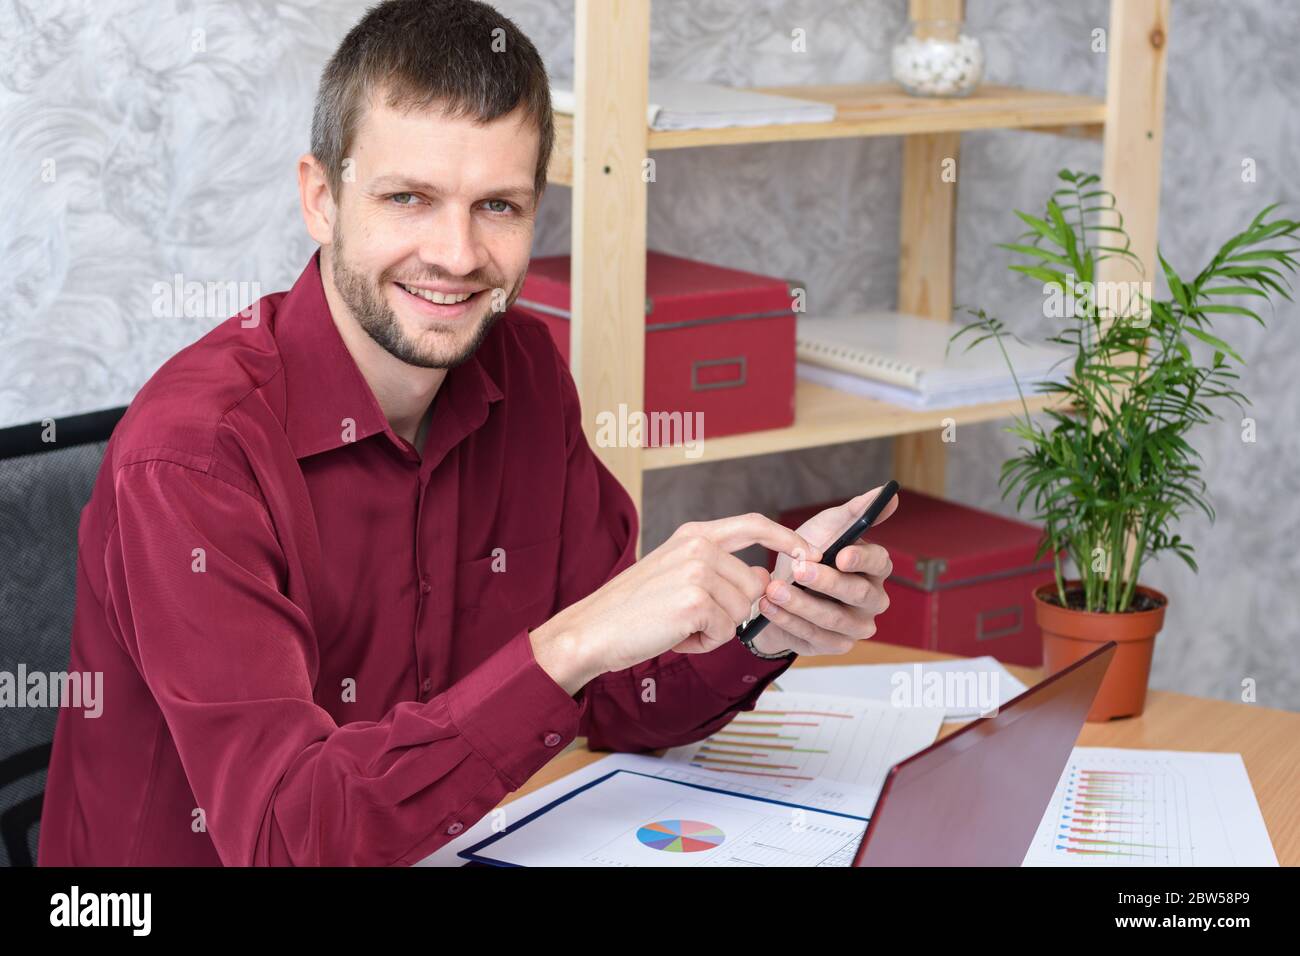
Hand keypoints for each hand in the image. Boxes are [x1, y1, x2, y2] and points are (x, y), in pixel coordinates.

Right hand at [529, 513, 820, 693]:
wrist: (592, 630)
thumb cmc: (631, 609)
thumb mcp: (677, 575)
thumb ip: (720, 570)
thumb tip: (764, 576)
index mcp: (693, 534)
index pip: (753, 525)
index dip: (785, 538)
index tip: (808, 552)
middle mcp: (699, 546)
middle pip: (753, 585)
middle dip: (729, 611)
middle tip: (686, 616)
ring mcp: (698, 571)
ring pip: (741, 612)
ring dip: (714, 629)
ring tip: (676, 625)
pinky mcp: (697, 602)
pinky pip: (726, 632)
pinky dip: (704, 643)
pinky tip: (674, 636)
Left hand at [749, 486, 897, 657]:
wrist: (779, 585)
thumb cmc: (809, 552)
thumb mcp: (828, 526)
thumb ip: (856, 511)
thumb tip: (889, 492)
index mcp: (875, 569)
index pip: (880, 563)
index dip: (862, 560)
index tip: (840, 554)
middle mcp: (872, 600)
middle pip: (858, 594)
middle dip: (826, 582)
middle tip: (798, 569)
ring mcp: (855, 626)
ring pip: (833, 619)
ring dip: (801, 604)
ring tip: (773, 590)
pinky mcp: (834, 645)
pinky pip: (813, 636)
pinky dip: (788, 621)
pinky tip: (768, 607)